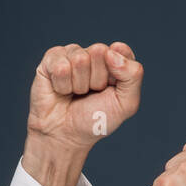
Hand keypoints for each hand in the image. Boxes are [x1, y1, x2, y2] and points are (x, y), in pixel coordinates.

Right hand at [26, 41, 142, 154]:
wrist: (66, 135)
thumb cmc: (96, 120)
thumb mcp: (126, 103)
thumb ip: (133, 75)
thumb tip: (112, 52)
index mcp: (115, 62)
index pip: (122, 50)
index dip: (117, 70)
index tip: (111, 86)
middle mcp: (94, 55)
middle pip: (100, 51)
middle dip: (97, 79)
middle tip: (91, 93)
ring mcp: (72, 54)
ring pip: (79, 58)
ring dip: (79, 84)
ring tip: (76, 94)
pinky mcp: (52, 59)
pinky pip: (60, 65)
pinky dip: (62, 85)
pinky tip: (62, 91)